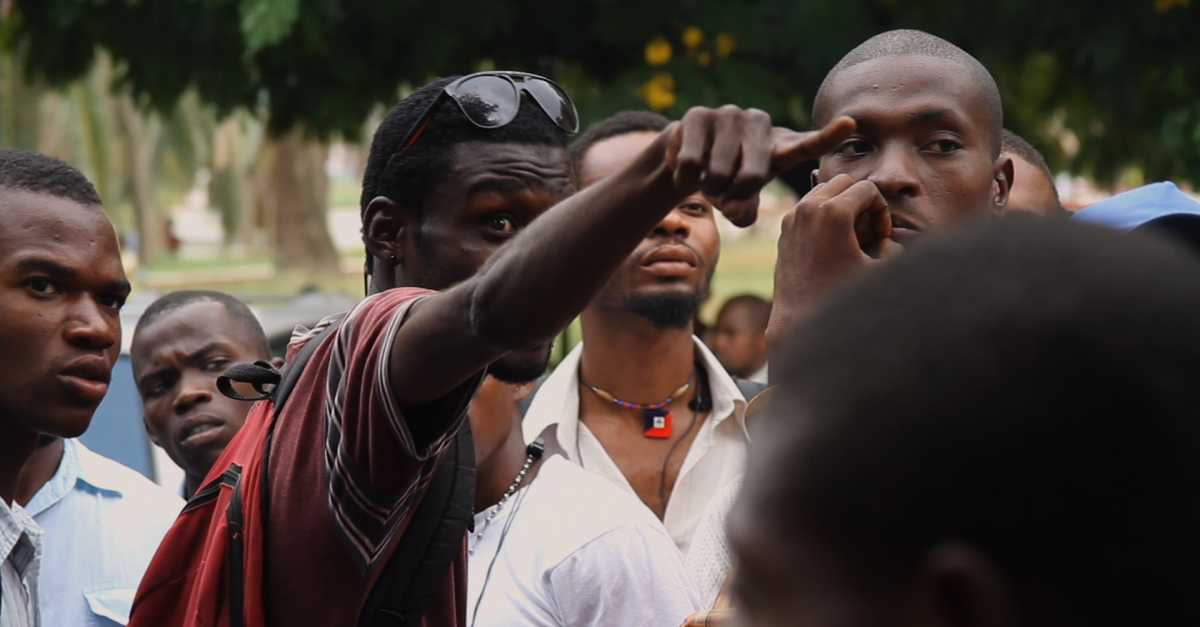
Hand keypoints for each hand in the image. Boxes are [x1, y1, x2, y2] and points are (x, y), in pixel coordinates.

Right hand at [663, 107, 854, 226]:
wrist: (686, 159)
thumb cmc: (726, 183)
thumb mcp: (740, 200)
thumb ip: (743, 210)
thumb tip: (739, 210)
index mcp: (780, 145)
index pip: (809, 143)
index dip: (828, 135)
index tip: (850, 124)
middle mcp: (760, 124)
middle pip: (751, 176)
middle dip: (733, 196)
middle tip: (724, 196)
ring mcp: (729, 115)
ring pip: (717, 172)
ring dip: (707, 188)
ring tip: (706, 180)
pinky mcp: (698, 115)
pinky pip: (690, 162)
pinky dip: (685, 178)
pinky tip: (687, 170)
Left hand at [766, 174, 901, 352]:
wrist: (800, 318)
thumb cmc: (841, 297)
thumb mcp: (880, 273)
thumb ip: (894, 249)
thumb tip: (887, 240)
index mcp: (833, 212)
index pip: (868, 189)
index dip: (881, 210)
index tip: (881, 236)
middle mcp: (809, 208)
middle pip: (844, 182)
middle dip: (860, 200)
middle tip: (867, 231)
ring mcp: (793, 217)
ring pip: (823, 190)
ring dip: (841, 204)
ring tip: (850, 236)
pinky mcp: (784, 229)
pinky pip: (808, 207)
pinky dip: (823, 214)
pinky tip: (832, 243)